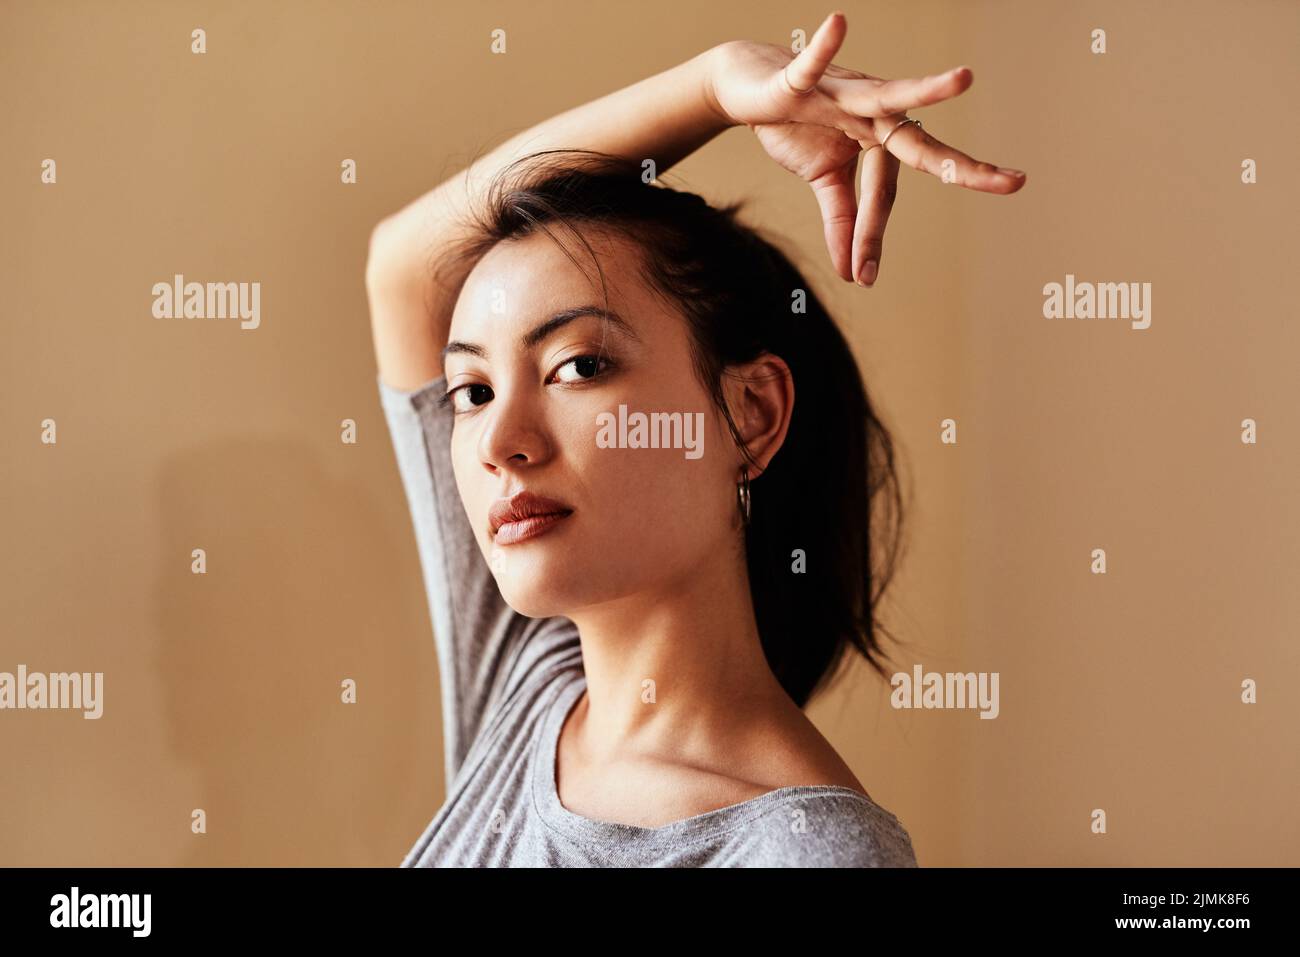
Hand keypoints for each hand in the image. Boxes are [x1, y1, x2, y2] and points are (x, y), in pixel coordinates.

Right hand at [706, 12, 1026, 285]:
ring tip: (964, 79)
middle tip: (1014, 183)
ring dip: (926, 89)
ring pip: (888, 96)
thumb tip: (852, 272)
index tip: (867, 277)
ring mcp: (843, 93)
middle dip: (963, 167)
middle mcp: (872, 113)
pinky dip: (824, 46)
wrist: (749, 87)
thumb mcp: (822, 179)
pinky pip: (814, 65)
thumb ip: (842, 220)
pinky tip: (838, 23)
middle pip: (918, 145)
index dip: (873, 236)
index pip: (883, 195)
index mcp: (878, 140)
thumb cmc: (795, 126)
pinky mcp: (805, 79)